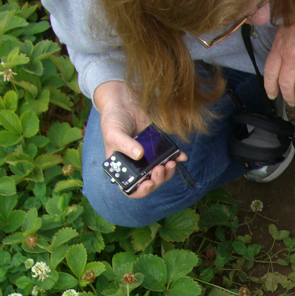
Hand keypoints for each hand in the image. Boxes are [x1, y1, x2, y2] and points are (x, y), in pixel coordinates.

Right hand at [93, 81, 186, 199]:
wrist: (125, 104)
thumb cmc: (113, 121)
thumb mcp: (113, 133)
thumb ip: (124, 145)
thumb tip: (139, 155)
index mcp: (123, 169)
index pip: (131, 188)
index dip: (141, 191)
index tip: (148, 184)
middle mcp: (137, 167)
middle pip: (150, 183)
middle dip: (158, 180)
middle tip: (160, 169)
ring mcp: (150, 159)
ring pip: (162, 174)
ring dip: (168, 172)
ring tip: (170, 163)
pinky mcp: (159, 149)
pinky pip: (170, 158)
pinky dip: (177, 158)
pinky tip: (181, 156)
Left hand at [263, 0, 294, 105]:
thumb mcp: (285, 27)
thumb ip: (281, 44)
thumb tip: (280, 57)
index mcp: (279, 48)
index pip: (270, 74)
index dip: (271, 88)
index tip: (272, 95)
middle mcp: (291, 58)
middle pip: (286, 85)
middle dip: (289, 97)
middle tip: (292, 102)